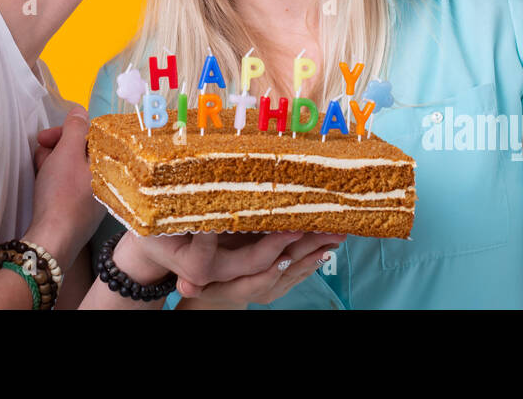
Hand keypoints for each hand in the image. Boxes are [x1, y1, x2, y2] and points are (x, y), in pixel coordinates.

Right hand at [25, 106, 103, 266]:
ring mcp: (94, 194)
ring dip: (53, 160)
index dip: (66, 130)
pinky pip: (69, 183)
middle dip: (57, 146)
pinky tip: (42, 182)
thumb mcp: (66, 153)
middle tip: (40, 151)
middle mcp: (107, 178)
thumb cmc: (61, 195)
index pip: (91, 134)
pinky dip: (55, 177)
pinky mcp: (80, 207)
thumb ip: (74, 128)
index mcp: (110, 163)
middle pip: (80, 149)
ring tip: (39, 169)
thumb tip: (80, 110)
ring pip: (72, 165)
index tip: (46, 136)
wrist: (53, 239)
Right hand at [174, 233, 342, 306]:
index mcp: (241, 288)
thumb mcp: (194, 276)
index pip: (261, 276)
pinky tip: (329, 245)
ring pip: (299, 267)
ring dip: (319, 250)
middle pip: (288, 267)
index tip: (291, 239)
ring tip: (336, 235)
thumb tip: (185, 286)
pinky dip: (316, 257)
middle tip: (328, 231)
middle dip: (309, 248)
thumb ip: (192, 281)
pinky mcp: (284, 282)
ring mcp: (276, 287)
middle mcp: (263, 290)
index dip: (276, 258)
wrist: (216, 292)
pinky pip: (302, 270)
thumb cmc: (203, 274)